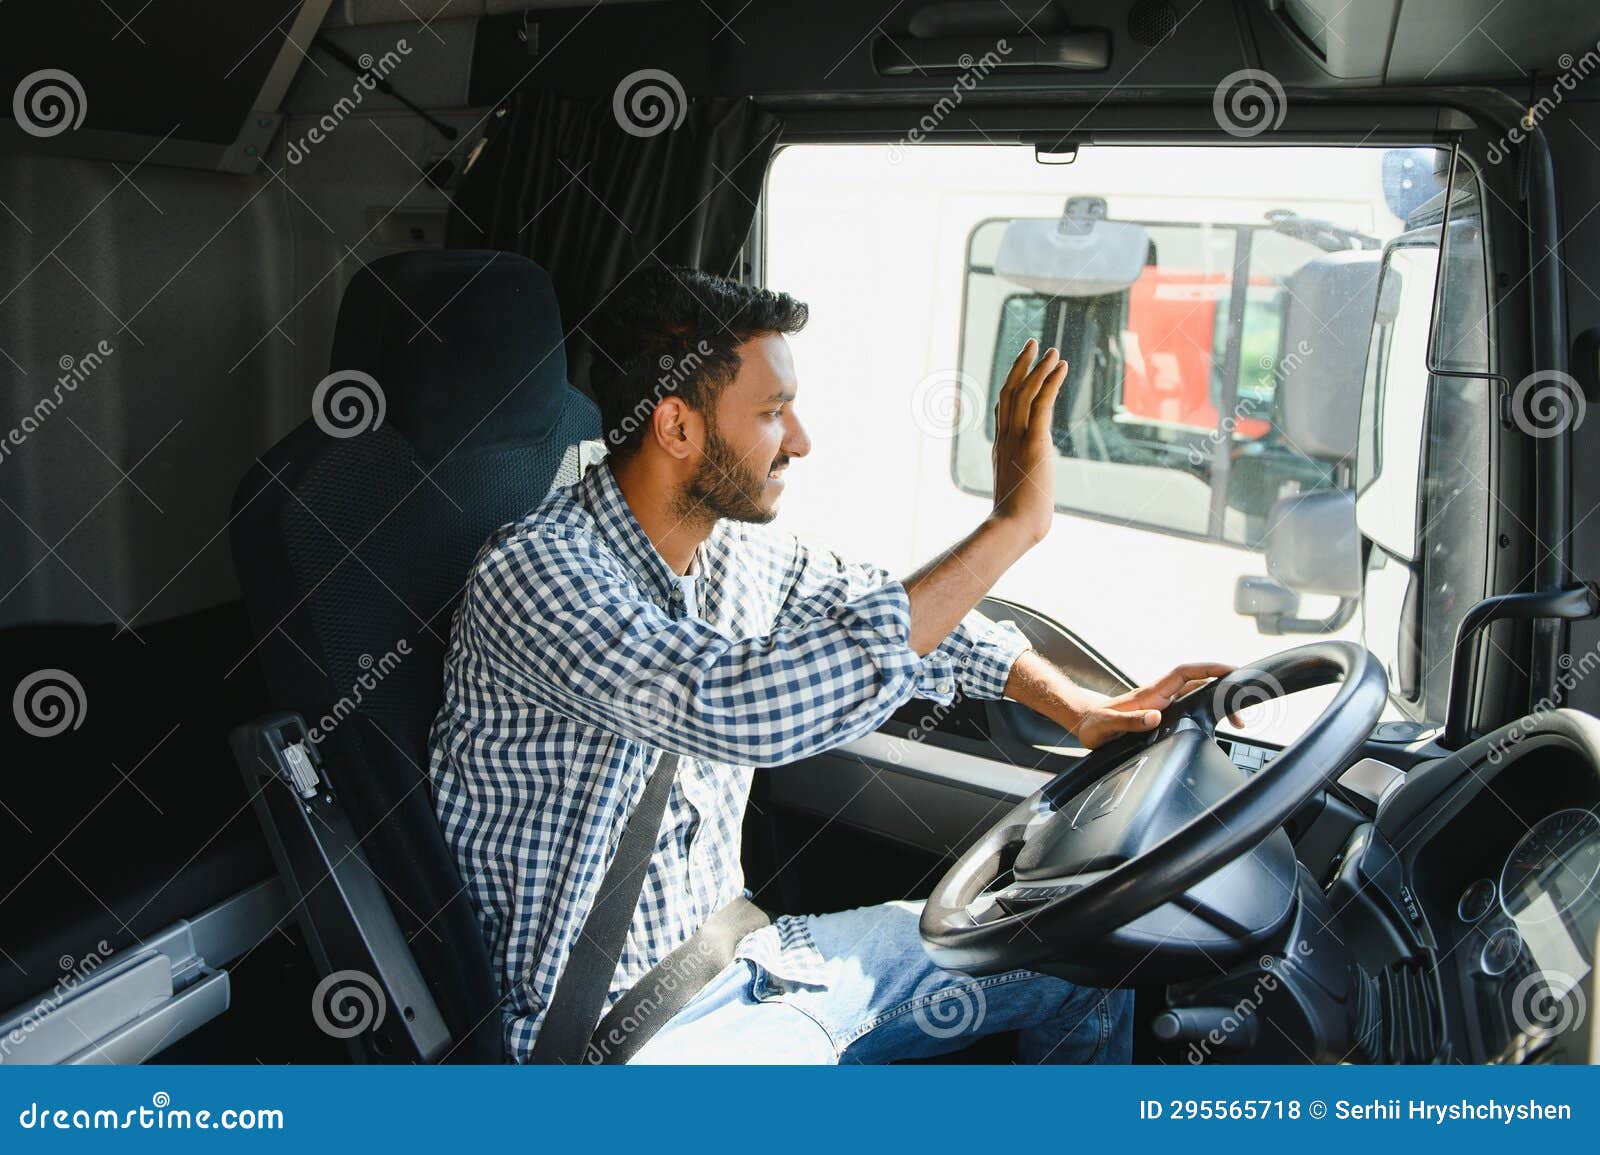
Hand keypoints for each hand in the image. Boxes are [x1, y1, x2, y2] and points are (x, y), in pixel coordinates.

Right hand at [990, 339, 1066, 545]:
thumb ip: (1024, 487)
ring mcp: (1016, 439)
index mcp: (1000, 449)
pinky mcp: (1034, 442)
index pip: (1003, 409)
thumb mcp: (1019, 497)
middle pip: (1008, 391)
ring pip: (1024, 392)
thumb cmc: (1017, 522)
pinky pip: (1041, 404)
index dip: (1012, 384)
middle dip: (1020, 365)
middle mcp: (1004, 438)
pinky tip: (1061, 367)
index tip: (1022, 368)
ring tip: (1053, 351)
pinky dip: (1050, 382)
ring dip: (1039, 368)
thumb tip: (1032, 497)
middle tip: (1033, 344)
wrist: (1013, 528)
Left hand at [1071, 661, 1234, 749]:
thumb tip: (1155, 716)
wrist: (1083, 723)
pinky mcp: (1160, 712)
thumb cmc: (1092, 725)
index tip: (1231, 669)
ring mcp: (1161, 703)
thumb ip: (1129, 721)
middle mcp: (1159, 696)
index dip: (1208, 668)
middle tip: (1241, 710)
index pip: (1185, 673)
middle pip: (1198, 683)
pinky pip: (1188, 704)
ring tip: (1236, 719)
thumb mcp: (1106, 726)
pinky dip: (1205, 708)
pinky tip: (1215, 719)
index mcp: (1150, 695)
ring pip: (1196, 694)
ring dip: (1216, 700)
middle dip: (1222, 688)